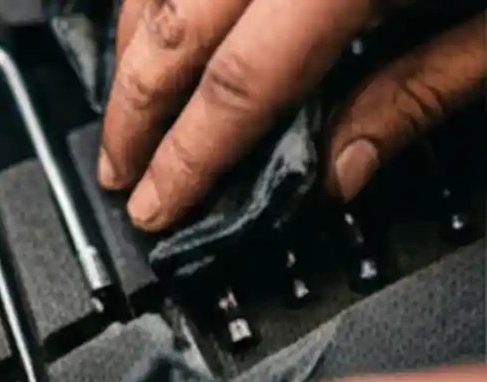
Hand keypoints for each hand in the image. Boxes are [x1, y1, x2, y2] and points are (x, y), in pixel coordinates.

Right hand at [96, 0, 485, 231]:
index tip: (157, 205)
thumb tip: (340, 168)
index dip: (188, 156)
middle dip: (135, 108)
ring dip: (133, 44)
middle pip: (179, 24)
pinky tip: (156, 18)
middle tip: (117, 170)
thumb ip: (421, 89)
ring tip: (123, 106)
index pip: (242, 82)